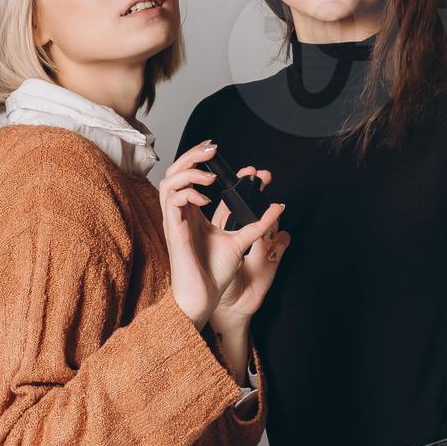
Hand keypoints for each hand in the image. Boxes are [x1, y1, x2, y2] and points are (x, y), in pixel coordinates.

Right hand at [159, 140, 284, 331]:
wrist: (205, 297)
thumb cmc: (215, 273)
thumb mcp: (241, 241)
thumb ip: (257, 224)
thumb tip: (277, 207)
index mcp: (193, 213)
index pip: (189, 176)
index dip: (200, 160)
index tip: (218, 151)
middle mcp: (181, 213)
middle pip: (175, 171)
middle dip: (192, 155)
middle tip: (212, 148)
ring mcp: (175, 220)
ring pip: (168, 181)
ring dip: (188, 171)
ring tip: (209, 176)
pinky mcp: (174, 230)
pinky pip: (172, 201)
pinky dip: (188, 193)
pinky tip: (205, 200)